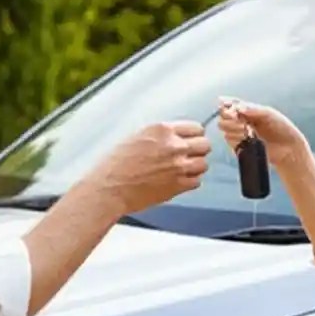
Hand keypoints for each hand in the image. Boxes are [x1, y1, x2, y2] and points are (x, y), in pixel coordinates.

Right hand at [93, 121, 210, 212]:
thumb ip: (161, 135)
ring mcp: (178, 166)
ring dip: (195, 167)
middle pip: (204, 145)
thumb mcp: (137, 136)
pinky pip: (196, 182)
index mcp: (163, 130)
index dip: (194, 136)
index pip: (196, 128)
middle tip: (188, 156)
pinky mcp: (177, 185)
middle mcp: (173, 146)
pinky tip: (178, 181)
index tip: (190, 141)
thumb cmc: (116, 164)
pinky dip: (190, 182)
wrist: (110, 187)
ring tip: (183, 170)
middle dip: (198, 150)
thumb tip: (176, 137)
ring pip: (203, 164)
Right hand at [216, 97, 306, 165]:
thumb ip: (252, 109)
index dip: (226, 105)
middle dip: (229, 118)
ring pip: (224, 128)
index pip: (229, 104)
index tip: (231, 108)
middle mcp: (241, 121)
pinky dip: (237, 138)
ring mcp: (239, 134)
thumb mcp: (269, 113)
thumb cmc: (281, 128)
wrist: (288, 148)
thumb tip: (237, 107)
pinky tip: (247, 139)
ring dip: (234, 128)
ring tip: (248, 131)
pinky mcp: (240, 146)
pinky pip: (229, 140)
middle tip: (240, 120)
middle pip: (222, 116)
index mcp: (247, 110)